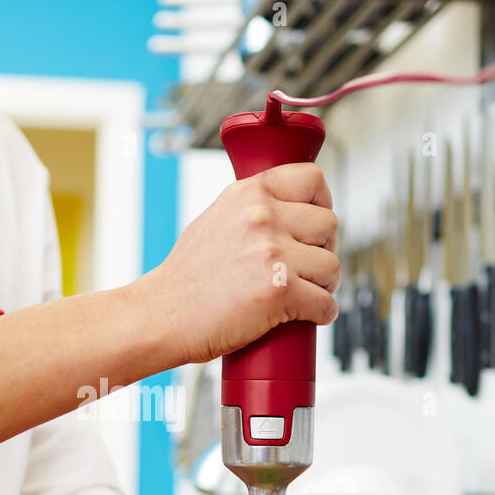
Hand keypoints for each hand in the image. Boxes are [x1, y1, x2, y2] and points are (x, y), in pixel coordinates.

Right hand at [136, 162, 339, 367]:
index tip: (317, 224)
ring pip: (331, 266)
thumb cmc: (185, 279)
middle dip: (324, 249)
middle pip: (328, 225)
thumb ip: (250, 211)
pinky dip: (322, 313)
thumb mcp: (215, 220)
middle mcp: (262, 217)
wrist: (162, 315)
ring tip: (306, 294)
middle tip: (309, 268)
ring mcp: (272, 254)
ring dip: (324, 284)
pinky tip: (308, 315)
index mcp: (248, 194)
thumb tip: (286, 214)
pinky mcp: (279, 291)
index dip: (323, 203)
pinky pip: (325, 303)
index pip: (312, 179)